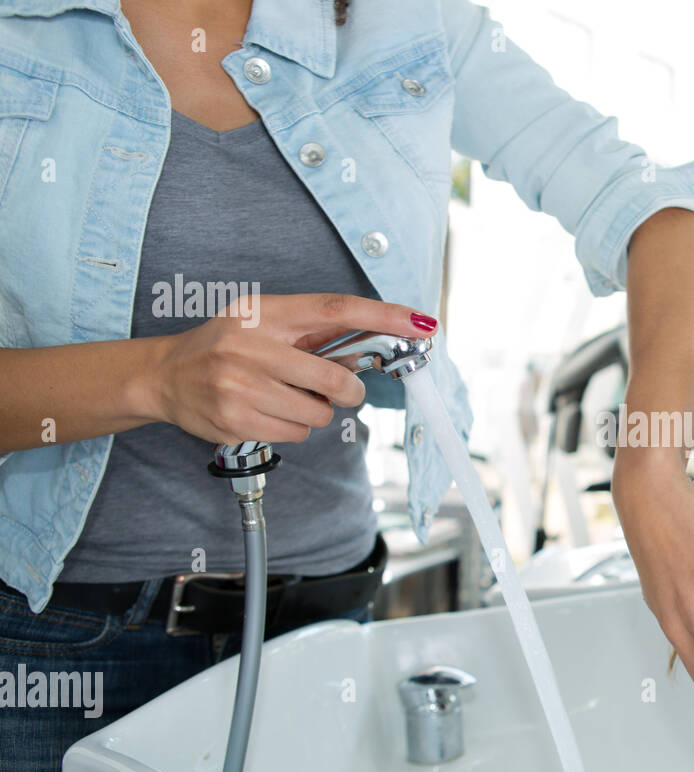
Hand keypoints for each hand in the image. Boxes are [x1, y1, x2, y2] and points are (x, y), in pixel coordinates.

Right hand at [145, 293, 437, 444]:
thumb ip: (312, 330)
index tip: (421, 323)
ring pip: (317, 414)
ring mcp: (240, 385)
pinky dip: (292, 428)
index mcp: (267, 313)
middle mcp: (252, 346)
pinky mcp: (234, 419)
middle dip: (347, 391)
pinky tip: (266, 411)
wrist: (165, 374)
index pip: (337, 309)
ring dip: (313, 412)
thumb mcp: (263, 321)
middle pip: (334, 379)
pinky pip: (294, 434)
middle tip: (342, 390)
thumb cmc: (225, 345)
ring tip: (284, 396)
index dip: (384, 316)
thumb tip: (371, 346)